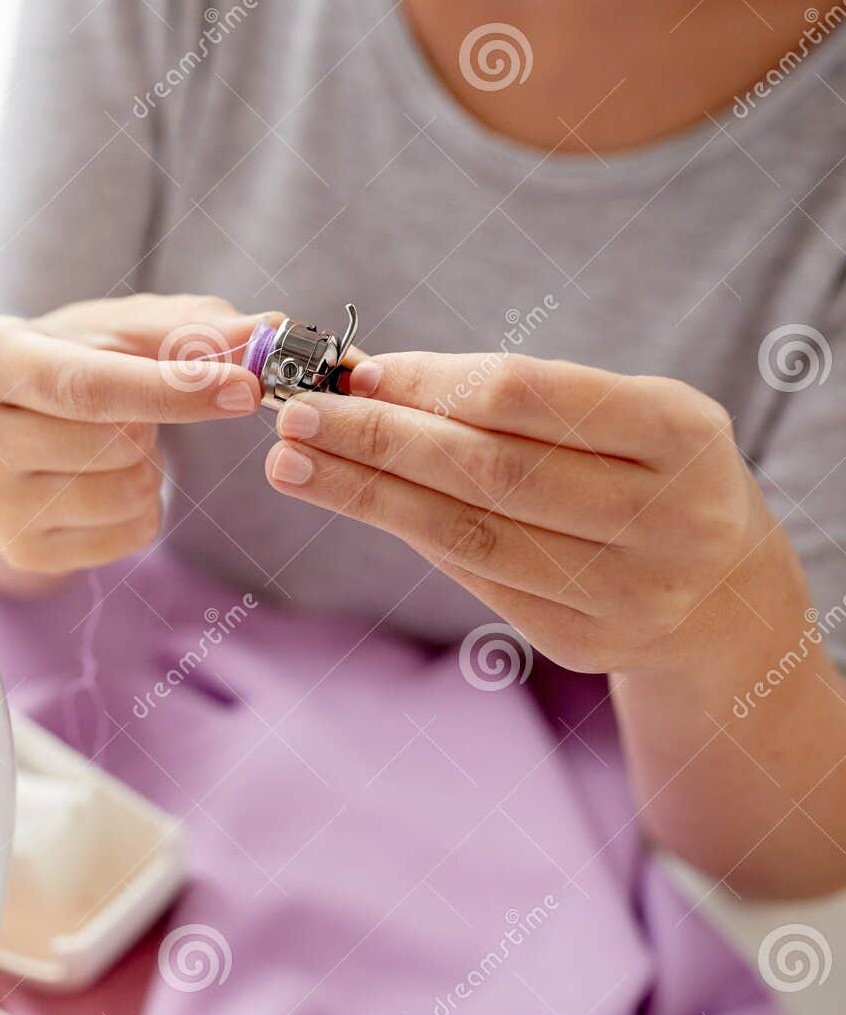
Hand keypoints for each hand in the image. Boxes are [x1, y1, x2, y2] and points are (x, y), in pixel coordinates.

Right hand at [0, 294, 262, 577]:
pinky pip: (131, 533)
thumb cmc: (68, 362)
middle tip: (130, 409)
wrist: (2, 424)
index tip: (245, 388)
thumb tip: (268, 332)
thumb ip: (193, 328)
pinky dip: (144, 505)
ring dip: (149, 465)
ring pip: (126, 492)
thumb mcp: (117, 330)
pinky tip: (107, 481)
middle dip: (153, 423)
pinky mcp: (22, 549)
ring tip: (114, 444)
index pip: (85, 386)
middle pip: (114, 443)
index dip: (172, 389)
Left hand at [265, 352, 777, 672]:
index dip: (430, 384)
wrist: (723, 591)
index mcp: (681, 434)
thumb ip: (513, 397)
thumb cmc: (647, 472)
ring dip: (365, 493)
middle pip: (488, 471)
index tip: (353, 373)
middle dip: (378, 439)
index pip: (527, 397)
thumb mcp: (619, 413)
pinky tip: (354, 499)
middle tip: (295, 415)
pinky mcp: (582, 642)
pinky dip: (407, 531)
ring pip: (467, 534)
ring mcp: (627, 592)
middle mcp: (665, 518)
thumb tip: (368, 380)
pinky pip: (474, 577)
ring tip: (291, 462)